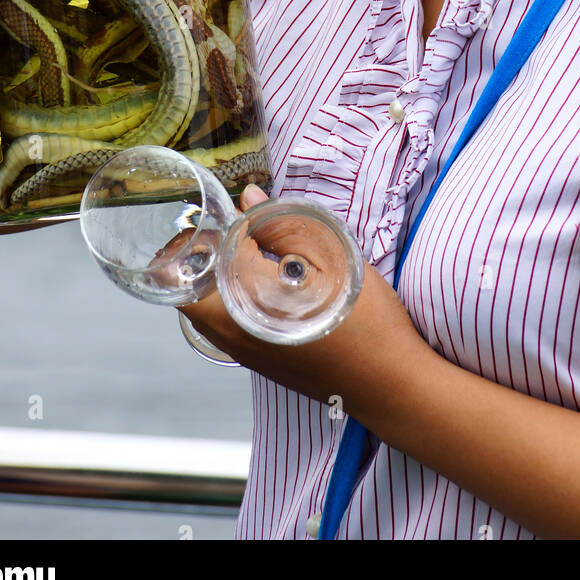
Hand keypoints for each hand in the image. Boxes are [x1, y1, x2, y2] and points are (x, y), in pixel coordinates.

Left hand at [174, 185, 425, 419]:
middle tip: (231, 228)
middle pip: (189, 288)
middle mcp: (232, 335)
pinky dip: (232, 297)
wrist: (390, 382)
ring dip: (216, 276)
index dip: (207, 227)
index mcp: (241, 305)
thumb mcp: (329, 258)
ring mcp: (244, 353)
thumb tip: (249, 197)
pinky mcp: (260, 362)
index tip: (226, 211)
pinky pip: (226, 323)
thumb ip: (281, 224)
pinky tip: (266, 282)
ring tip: (248, 249)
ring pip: (205, 308)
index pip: (199, 257)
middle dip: (203, 254)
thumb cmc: (366, 321)